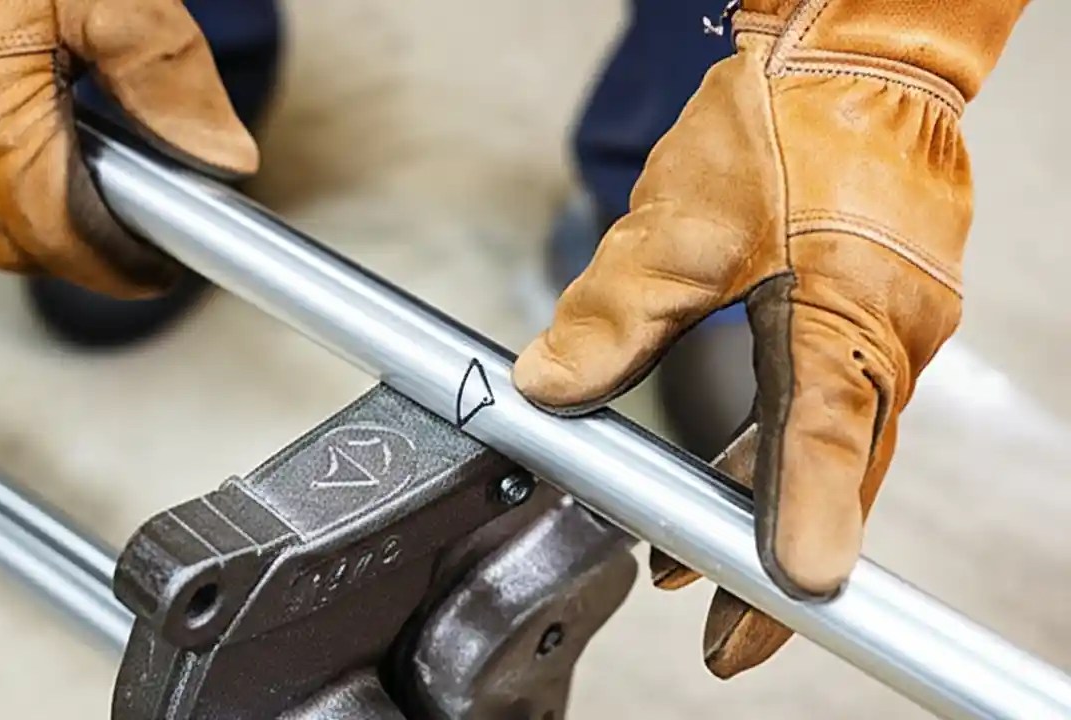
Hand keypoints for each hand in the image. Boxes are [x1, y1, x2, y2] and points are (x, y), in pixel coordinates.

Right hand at [0, 0, 256, 297]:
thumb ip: (169, 79)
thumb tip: (222, 160)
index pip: (56, 241)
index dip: (113, 263)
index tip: (154, 265)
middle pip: (6, 234)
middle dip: (70, 234)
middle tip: (125, 207)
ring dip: (20, 183)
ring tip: (68, 133)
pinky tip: (8, 100)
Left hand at [513, 0, 1027, 676]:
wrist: (855, 55)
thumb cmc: (787, 118)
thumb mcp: (680, 219)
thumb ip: (615, 315)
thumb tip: (552, 388)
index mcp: (846, 307)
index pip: (823, 436)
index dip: (800, 518)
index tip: (784, 592)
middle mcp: (888, 332)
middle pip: (838, 470)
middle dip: (778, 554)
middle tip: (729, 630)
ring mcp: (895, 326)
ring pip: (834, 443)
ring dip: (770, 505)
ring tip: (697, 563)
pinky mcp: (880, 314)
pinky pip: (837, 401)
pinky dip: (784, 449)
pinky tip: (728, 474)